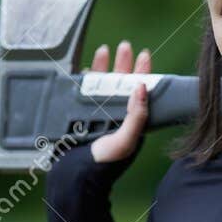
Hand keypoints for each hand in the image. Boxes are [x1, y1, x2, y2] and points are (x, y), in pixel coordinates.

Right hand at [88, 39, 152, 163]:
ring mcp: (95, 114)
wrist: (76, 175)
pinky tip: (83, 67)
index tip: (144, 55)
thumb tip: (142, 87)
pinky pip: (80, 93)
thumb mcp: (127, 140)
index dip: (142, 73)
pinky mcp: (77, 115)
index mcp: (129, 120)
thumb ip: (136, 116)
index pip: (138, 91)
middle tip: (125, 46)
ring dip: (102, 66)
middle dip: (123, 63)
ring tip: (104, 49)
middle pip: (119, 83)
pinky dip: (81, 79)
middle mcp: (113, 115)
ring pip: (100, 84)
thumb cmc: (105, 162)